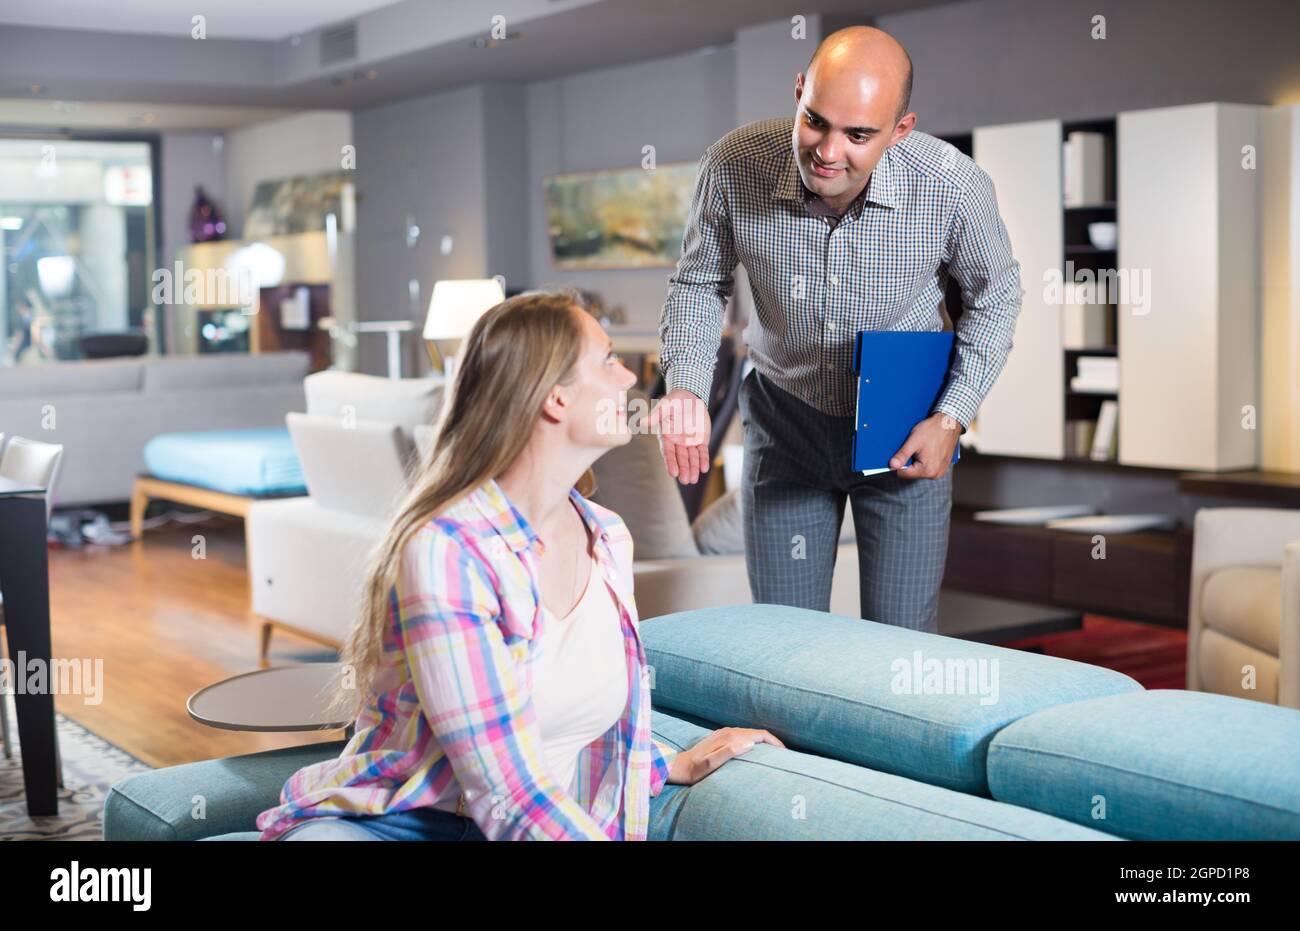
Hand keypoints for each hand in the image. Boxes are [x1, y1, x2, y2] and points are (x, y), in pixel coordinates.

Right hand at [647, 388, 711, 484]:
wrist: (691, 397)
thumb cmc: (674, 401)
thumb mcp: (665, 406)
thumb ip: (655, 415)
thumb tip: (642, 423)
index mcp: (667, 437)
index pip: (668, 453)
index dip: (671, 462)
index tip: (673, 473)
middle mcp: (678, 442)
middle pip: (680, 459)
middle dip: (683, 469)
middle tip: (685, 480)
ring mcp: (690, 442)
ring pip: (692, 458)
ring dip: (693, 468)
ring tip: (693, 479)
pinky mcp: (701, 440)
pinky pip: (702, 452)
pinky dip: (703, 460)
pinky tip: (704, 468)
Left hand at [667, 727, 785, 785]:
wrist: (680, 766)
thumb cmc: (696, 770)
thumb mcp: (711, 764)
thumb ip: (728, 752)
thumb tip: (748, 744)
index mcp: (730, 737)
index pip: (759, 734)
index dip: (774, 742)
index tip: (785, 753)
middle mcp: (728, 732)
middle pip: (757, 733)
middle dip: (772, 742)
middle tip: (783, 756)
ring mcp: (724, 733)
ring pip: (750, 734)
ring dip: (763, 742)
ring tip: (773, 754)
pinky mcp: (720, 738)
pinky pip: (742, 736)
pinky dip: (753, 742)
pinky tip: (755, 751)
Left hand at [889, 412, 962, 479]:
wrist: (949, 423)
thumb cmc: (932, 430)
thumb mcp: (914, 442)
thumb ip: (902, 455)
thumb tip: (892, 466)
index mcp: (927, 470)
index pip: (903, 473)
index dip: (898, 463)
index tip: (900, 453)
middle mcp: (935, 474)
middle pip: (912, 472)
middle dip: (909, 461)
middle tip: (913, 448)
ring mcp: (940, 471)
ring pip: (919, 469)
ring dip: (917, 460)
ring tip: (921, 447)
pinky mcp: (943, 467)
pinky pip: (927, 466)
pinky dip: (924, 459)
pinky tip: (927, 449)